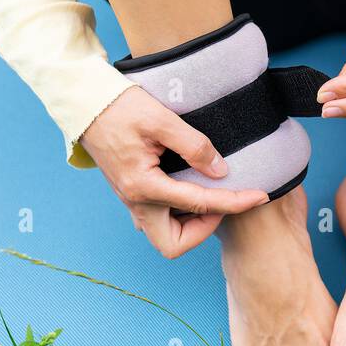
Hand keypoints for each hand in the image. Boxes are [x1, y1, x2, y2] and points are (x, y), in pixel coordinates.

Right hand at [80, 87, 267, 257]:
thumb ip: (194, 146)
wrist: (85, 102)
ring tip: (211, 191)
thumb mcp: (161, 119)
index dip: (235, 202)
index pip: (200, 205)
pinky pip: (160, 217)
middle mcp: (135, 201)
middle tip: (222, 201)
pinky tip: (194, 186)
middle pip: (175, 243)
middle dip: (204, 230)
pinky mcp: (133, 193)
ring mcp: (132, 200)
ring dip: (193, 222)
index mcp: (143, 186)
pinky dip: (181, 211)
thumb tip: (221, 171)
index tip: (260, 196)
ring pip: (167, 234)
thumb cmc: (119, 107)